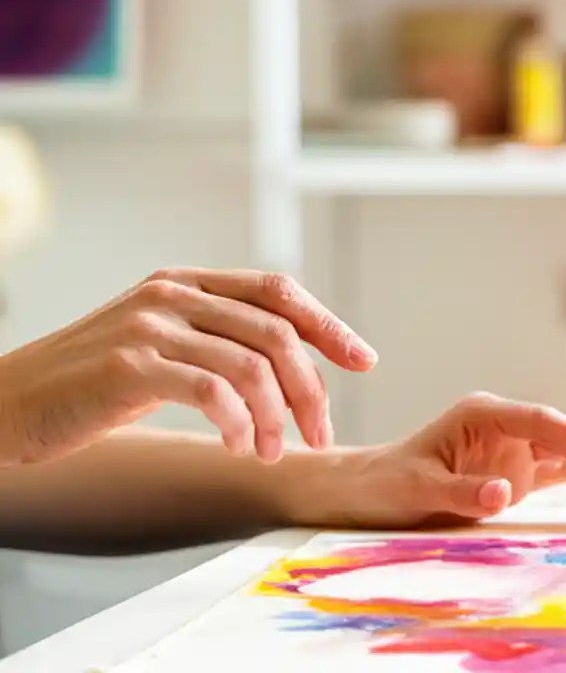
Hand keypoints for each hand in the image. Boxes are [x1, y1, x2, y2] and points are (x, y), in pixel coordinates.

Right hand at [0, 268, 374, 465]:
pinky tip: (239, 447)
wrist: (12, 403)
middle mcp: (172, 293)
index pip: (278, 290)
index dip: (327, 324)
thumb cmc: (95, 383)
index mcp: (188, 281)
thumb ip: (222, 339)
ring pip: (252, 366)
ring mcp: (149, 325)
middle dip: (311, 388)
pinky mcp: (129, 364)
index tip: (363, 360)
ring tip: (272, 451)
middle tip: (319, 432)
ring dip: (276, 418)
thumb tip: (299, 364)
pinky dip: (239, 424)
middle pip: (276, 333)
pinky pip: (213, 392)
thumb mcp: (166, 345)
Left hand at [297, 392, 565, 525]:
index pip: (542, 422)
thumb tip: (504, 492)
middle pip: (563, 436)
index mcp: (483, 414)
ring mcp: (513, 449)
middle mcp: (504, 426)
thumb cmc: (387, 484)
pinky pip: (560, 472)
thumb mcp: (418, 490)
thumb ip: (463, 491)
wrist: (366, 491)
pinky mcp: (516, 471)